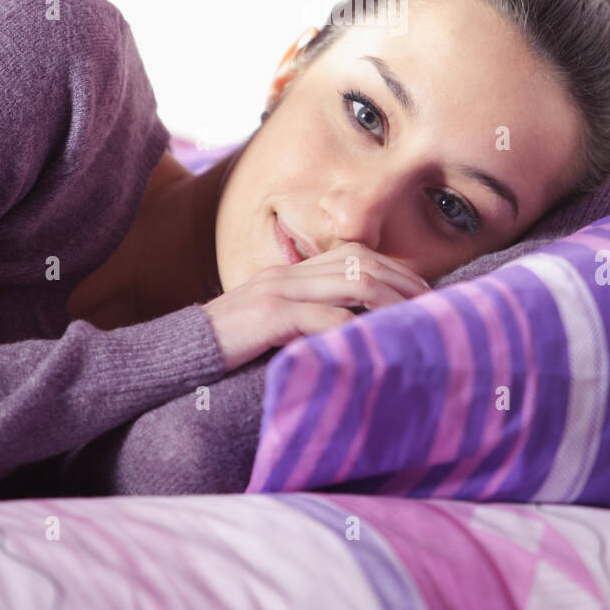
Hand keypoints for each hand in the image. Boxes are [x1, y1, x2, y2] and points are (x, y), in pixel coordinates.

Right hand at [202, 242, 430, 371]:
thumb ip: (304, 320)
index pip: (354, 254)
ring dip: (392, 300)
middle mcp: (288, 272)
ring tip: (417, 321)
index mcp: (290, 271)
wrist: (173, 354)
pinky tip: (375, 343)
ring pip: (352, 280)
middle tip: (436, 306)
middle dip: (403, 281)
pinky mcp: (268, 316)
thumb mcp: (269, 327)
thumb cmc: (224, 349)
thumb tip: (351, 335)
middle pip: (361, 261)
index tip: (425, 291)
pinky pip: (323, 316)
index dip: (394, 269)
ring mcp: (278, 290)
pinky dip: (355, 329)